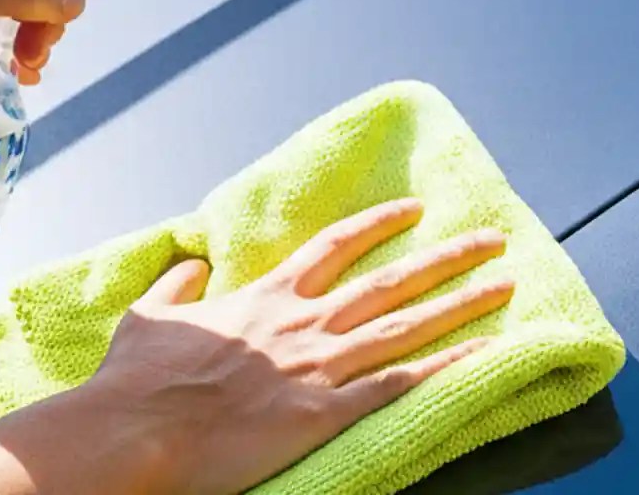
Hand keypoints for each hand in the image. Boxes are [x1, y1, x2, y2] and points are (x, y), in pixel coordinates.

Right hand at [0, 198, 513, 494]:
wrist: (132, 430)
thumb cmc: (135, 380)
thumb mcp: (150, 315)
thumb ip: (179, 286)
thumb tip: (189, 261)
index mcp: (268, 297)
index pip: (337, 246)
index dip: (380, 224)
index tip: (416, 209)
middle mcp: (305, 322)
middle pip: (391, 281)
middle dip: (447, 258)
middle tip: (495, 240)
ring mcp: (320, 365)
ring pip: (407, 325)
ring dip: (461, 303)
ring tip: (506, 284)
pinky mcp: (326, 412)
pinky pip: (399, 385)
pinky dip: (445, 366)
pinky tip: (484, 352)